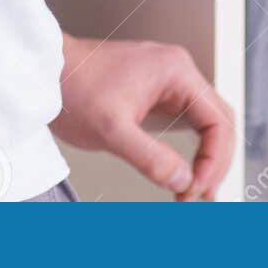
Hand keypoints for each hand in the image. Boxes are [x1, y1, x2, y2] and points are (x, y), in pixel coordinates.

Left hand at [52, 33, 235, 199]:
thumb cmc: (75, 88)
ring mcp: (168, 81)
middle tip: (200, 197)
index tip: (196, 188)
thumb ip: (149, 157)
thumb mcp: (111, 129)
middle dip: (215, 162)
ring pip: (207, 122)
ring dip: (207, 158)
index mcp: (175, 71)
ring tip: (196, 192)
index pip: (217, 119)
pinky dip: (194, 149)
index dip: (214, 160)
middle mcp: (178, 71)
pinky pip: (189, 122)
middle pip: (219, 120)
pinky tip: (187, 174)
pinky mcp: (157, 93)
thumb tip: (182, 181)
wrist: (48, 72)